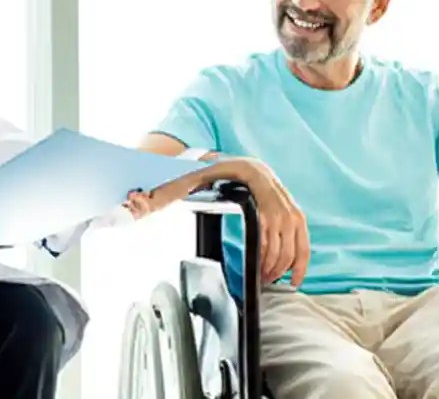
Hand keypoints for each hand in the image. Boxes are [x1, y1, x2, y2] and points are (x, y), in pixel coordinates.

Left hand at [129, 157, 308, 286]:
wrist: (216, 160)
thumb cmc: (201, 170)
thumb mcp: (181, 179)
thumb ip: (160, 194)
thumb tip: (134, 206)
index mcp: (250, 174)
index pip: (267, 216)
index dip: (266, 245)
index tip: (260, 267)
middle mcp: (272, 183)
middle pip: (283, 229)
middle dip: (273, 258)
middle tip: (260, 279)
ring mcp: (283, 194)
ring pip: (296, 234)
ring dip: (286, 260)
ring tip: (269, 279)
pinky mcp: (289, 206)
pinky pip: (303, 234)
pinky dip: (301, 257)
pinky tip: (294, 278)